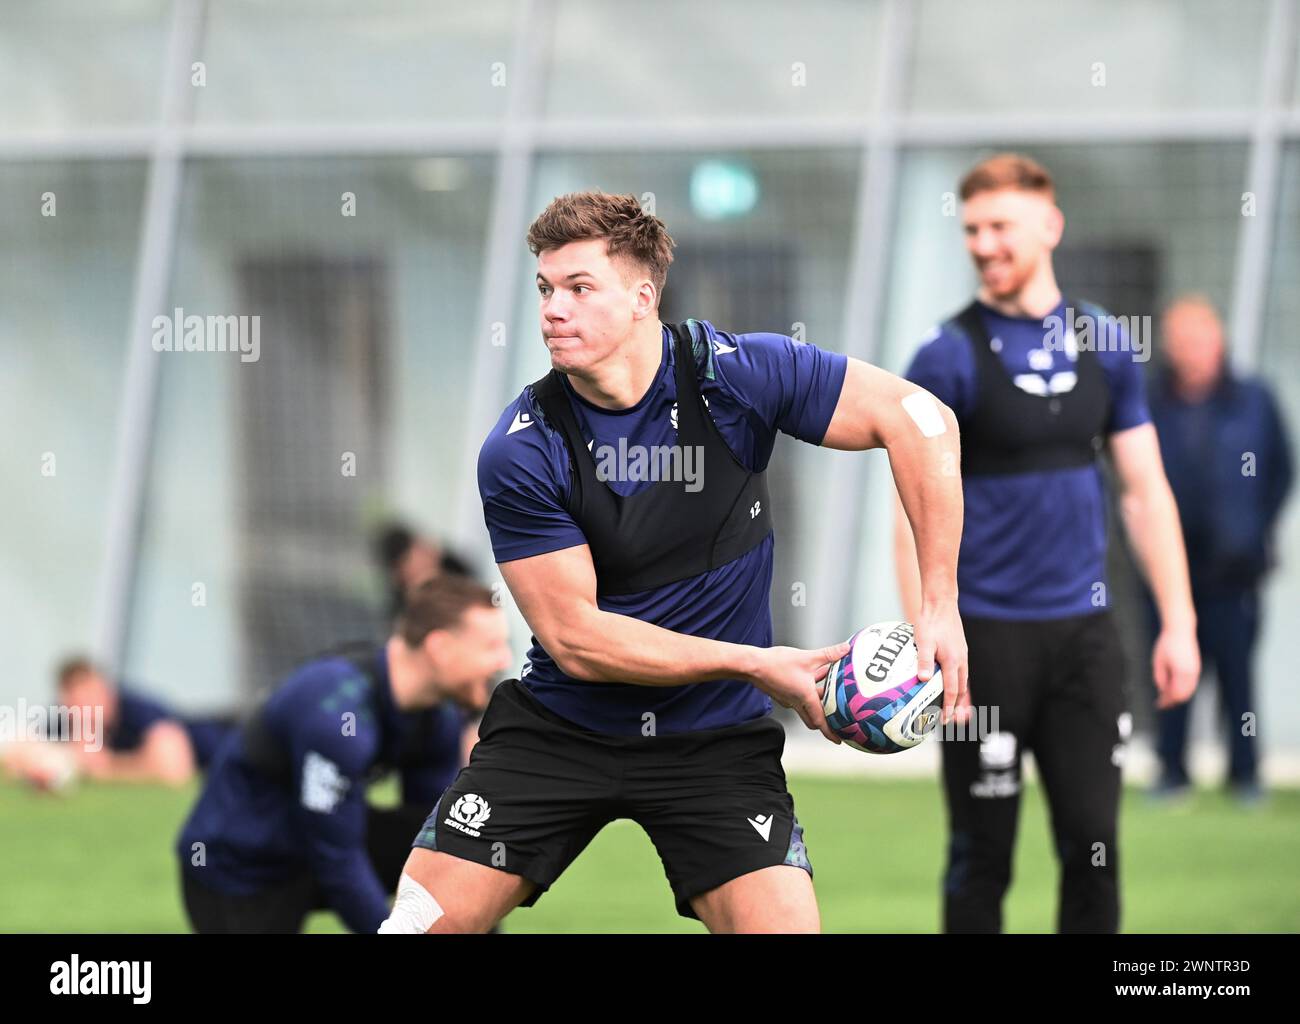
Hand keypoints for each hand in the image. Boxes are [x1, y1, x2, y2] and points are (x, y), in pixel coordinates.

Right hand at [748, 641, 851, 743]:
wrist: (753, 665)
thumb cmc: (776, 664)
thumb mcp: (807, 657)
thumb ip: (828, 654)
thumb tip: (846, 649)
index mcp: (806, 698)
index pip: (821, 721)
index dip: (831, 733)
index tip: (840, 741)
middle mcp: (797, 703)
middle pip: (814, 718)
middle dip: (825, 721)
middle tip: (837, 719)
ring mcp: (788, 699)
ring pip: (807, 707)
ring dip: (818, 702)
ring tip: (830, 691)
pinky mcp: (783, 694)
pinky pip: (800, 698)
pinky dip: (809, 693)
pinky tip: (813, 677)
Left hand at [914, 597, 969, 725]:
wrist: (942, 603)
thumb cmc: (930, 621)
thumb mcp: (923, 640)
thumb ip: (924, 660)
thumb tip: (923, 679)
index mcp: (953, 661)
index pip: (952, 690)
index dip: (949, 707)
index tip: (945, 720)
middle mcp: (961, 660)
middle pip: (961, 689)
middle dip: (956, 706)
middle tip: (950, 720)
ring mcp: (962, 654)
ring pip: (962, 680)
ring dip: (958, 695)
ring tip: (952, 707)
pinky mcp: (959, 649)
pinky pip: (960, 671)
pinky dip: (956, 682)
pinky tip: (948, 683)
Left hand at [1153, 626, 1198, 708]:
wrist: (1180, 630)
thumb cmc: (1167, 643)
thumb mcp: (1157, 661)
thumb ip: (1160, 677)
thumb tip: (1162, 690)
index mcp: (1182, 672)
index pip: (1175, 694)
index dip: (1166, 701)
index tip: (1158, 705)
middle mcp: (1192, 673)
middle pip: (1184, 695)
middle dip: (1173, 701)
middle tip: (1162, 703)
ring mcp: (1196, 671)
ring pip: (1189, 691)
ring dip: (1178, 696)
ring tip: (1167, 698)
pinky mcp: (1196, 668)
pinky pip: (1191, 685)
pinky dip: (1183, 690)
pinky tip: (1174, 689)